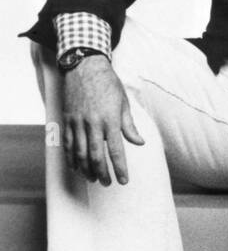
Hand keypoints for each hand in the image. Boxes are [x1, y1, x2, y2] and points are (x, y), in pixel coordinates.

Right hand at [61, 57, 144, 185]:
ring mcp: (77, 122)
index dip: (120, 168)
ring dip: (86, 169)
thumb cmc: (108, 84)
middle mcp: (92, 123)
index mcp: (110, 120)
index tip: (124, 180)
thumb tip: (139, 143)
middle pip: (96, 156)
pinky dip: (71, 158)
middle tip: (108, 183)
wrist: (84, 67)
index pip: (116, 151)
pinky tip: (76, 167)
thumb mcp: (123, 103)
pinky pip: (67, 144)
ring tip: (93, 178)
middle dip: (103, 173)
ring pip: (80, 153)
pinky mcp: (67, 120)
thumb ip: (129, 126)